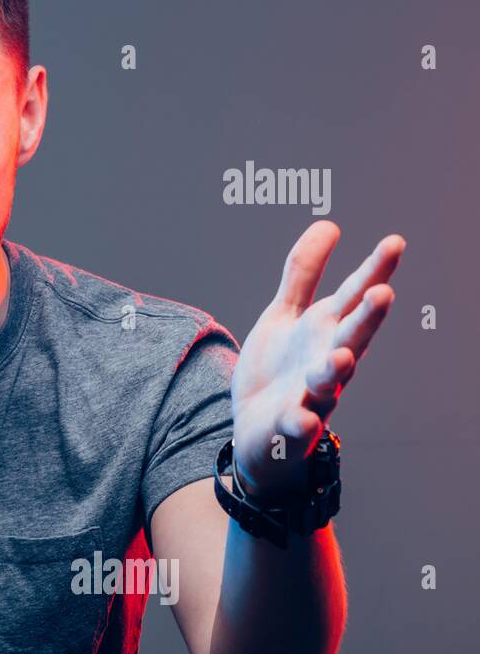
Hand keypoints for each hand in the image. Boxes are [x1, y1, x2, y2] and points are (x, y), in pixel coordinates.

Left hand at [230, 220, 404, 503]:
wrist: (258, 428)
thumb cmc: (279, 368)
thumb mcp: (285, 315)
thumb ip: (303, 274)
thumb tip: (329, 225)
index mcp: (326, 330)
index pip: (354, 297)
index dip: (374, 271)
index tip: (394, 242)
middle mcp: (328, 360)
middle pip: (351, 337)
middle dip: (366, 319)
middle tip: (382, 293)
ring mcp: (312, 396)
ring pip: (330, 382)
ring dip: (337, 369)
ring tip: (340, 357)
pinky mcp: (291, 428)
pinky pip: (299, 427)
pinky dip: (303, 423)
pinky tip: (304, 419)